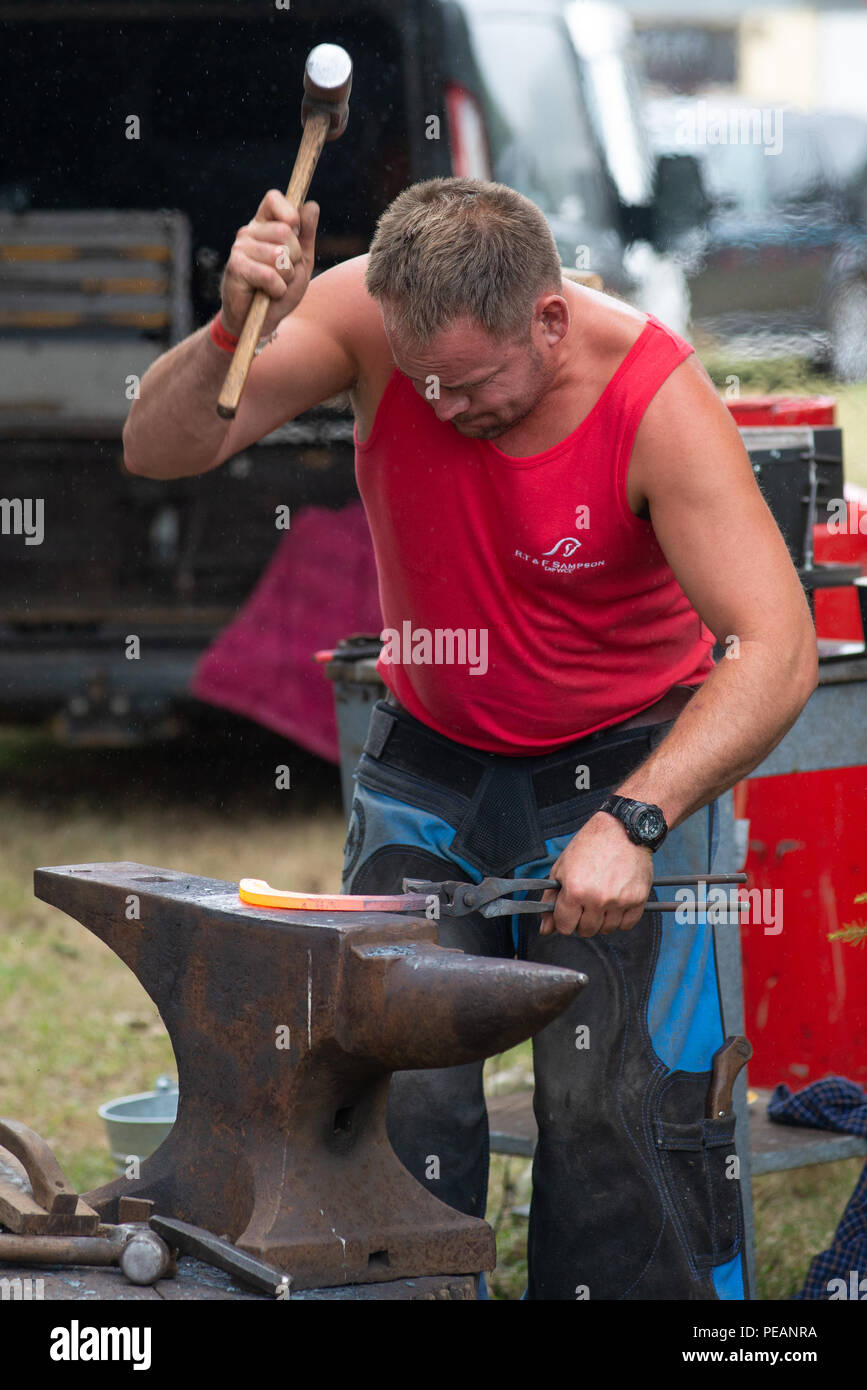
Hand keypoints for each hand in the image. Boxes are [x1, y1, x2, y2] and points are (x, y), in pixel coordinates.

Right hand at [220, 188, 319, 337]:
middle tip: (284, 273)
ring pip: (279, 256)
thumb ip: (306, 235)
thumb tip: (312, 205)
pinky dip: (277, 290)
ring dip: (286, 277)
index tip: (295, 228)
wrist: (261, 321)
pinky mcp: (236, 267)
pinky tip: (268, 294)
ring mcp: (240, 248)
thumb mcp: (301, 262)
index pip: (273, 199)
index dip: (289, 212)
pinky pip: (269, 275)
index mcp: (264, 225)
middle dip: (295, 258)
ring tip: (275, 285)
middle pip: (285, 232)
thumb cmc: (281, 290)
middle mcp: (249, 232)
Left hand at [539, 812, 654, 937]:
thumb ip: (550, 899)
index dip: (563, 920)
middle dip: (581, 920)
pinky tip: (615, 903)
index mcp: (575, 891)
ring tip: (601, 899)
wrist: (622, 829)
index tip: (567, 912)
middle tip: (585, 903)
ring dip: (601, 920)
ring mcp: (619, 901)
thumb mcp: (562, 868)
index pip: (565, 926)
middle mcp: (598, 899)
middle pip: (586, 931)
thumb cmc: (590, 845)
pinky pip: (626, 925)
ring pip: (606, 929)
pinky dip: (620, 918)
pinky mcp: (638, 899)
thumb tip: (545, 928)